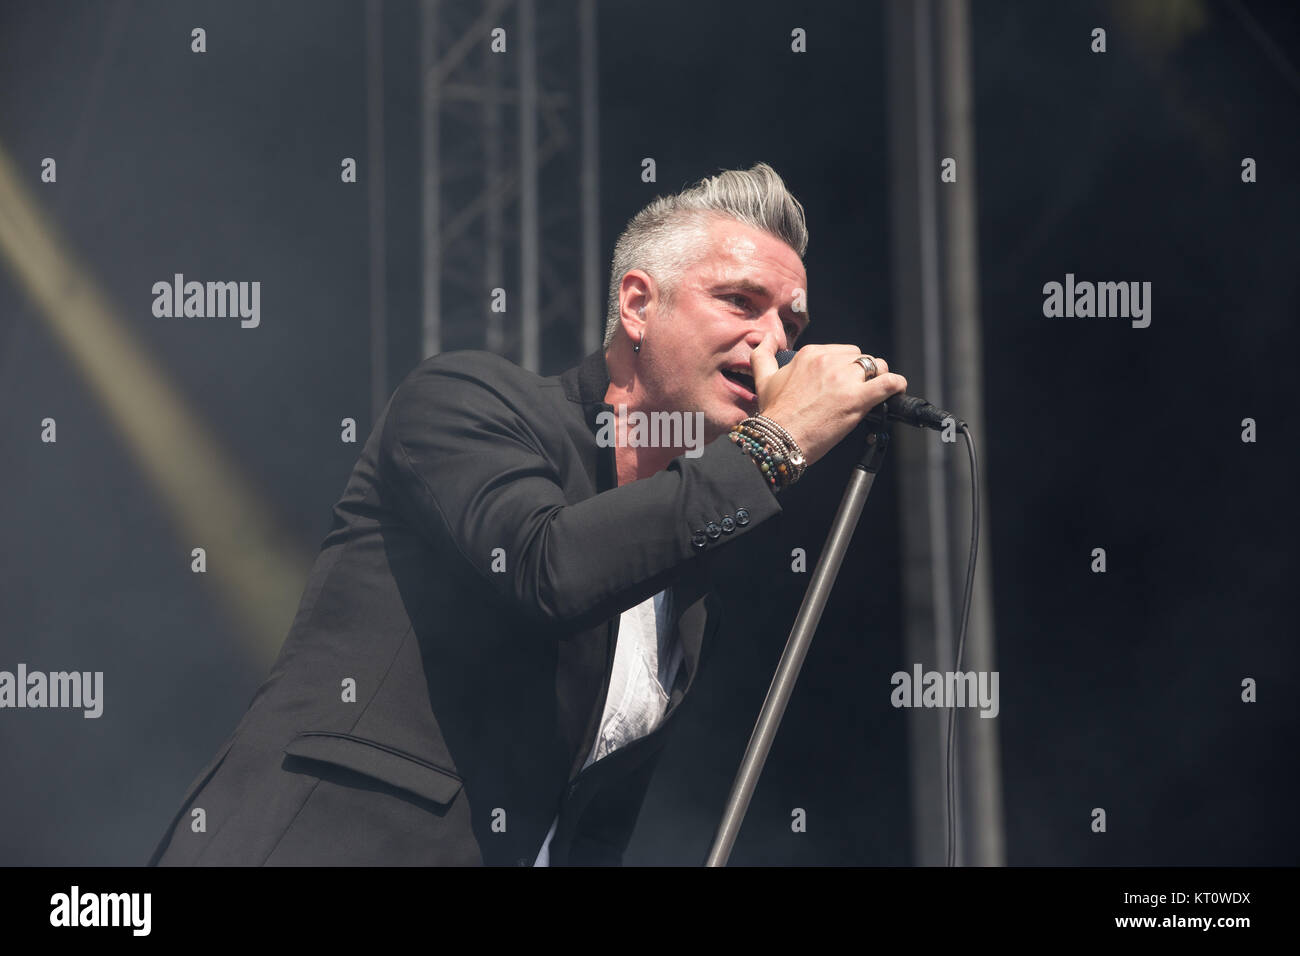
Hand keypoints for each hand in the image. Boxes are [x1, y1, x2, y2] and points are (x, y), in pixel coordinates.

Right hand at [749, 332, 906, 466]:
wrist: (779, 440)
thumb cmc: (774, 415)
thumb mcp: (763, 379)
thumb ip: (763, 355)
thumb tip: (767, 338)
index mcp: (810, 355)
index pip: (842, 351)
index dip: (846, 368)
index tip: (843, 383)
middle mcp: (827, 361)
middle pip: (861, 358)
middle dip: (862, 373)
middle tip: (857, 391)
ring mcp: (843, 379)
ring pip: (877, 366)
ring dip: (878, 379)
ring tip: (874, 394)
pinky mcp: (857, 398)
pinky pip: (888, 383)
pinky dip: (897, 385)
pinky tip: (896, 392)